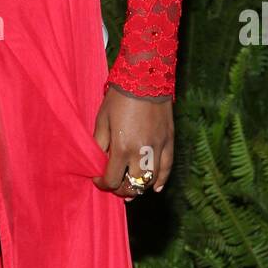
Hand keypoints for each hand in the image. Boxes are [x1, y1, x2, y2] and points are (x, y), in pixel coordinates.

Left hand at [92, 85, 173, 201]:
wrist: (146, 78)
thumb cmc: (120, 97)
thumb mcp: (102, 119)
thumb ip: (100, 144)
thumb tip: (98, 161)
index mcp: (122, 147)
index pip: (112, 179)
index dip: (103, 183)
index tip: (98, 178)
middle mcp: (142, 152)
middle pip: (132, 185)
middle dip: (121, 189)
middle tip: (114, 183)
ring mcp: (158, 148)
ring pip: (150, 180)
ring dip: (139, 187)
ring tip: (130, 186)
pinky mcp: (169, 141)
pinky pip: (167, 168)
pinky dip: (161, 180)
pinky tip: (155, 187)